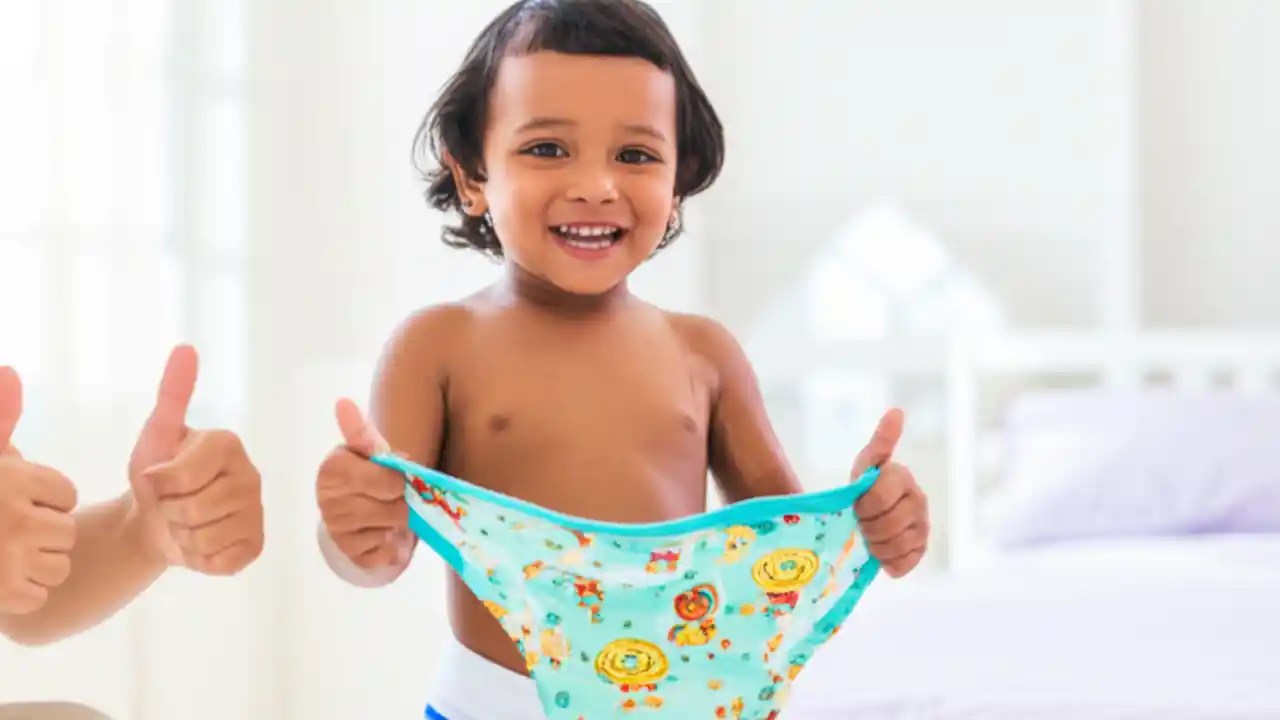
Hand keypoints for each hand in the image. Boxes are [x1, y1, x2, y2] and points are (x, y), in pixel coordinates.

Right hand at [0, 367, 75, 613]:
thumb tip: (9, 370)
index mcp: (12, 480)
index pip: (66, 495)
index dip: (42, 499)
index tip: (10, 499)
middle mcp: (15, 520)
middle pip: (66, 532)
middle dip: (41, 533)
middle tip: (2, 530)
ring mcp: (8, 561)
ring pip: (59, 565)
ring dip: (34, 565)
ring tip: (0, 554)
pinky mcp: (0, 596)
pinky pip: (37, 597)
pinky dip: (18, 594)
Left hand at [128, 346, 263, 574]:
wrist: (157, 523)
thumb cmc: (156, 475)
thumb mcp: (156, 435)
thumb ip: (172, 394)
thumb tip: (185, 347)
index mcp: (229, 444)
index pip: (179, 476)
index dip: (158, 485)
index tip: (159, 478)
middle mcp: (252, 475)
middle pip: (193, 509)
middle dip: (169, 512)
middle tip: (172, 504)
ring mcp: (257, 513)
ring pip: (204, 538)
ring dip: (182, 537)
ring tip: (184, 523)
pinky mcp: (256, 546)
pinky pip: (218, 561)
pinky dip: (199, 559)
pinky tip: (200, 543)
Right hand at [316, 399, 412, 569]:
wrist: (355, 516)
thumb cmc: (367, 477)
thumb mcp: (369, 452)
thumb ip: (363, 433)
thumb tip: (342, 403)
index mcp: (333, 470)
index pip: (388, 479)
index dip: (400, 480)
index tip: (398, 478)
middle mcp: (330, 501)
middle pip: (395, 505)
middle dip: (404, 501)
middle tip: (398, 497)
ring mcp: (338, 531)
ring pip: (393, 528)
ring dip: (400, 522)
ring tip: (390, 513)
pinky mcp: (351, 555)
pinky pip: (387, 553)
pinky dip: (393, 545)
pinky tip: (384, 534)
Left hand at [851, 409, 928, 577]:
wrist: (865, 517)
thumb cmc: (863, 487)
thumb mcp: (865, 464)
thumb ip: (880, 442)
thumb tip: (897, 411)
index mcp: (903, 477)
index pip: (879, 497)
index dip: (862, 507)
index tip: (856, 506)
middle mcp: (918, 500)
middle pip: (888, 524)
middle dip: (867, 527)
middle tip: (859, 524)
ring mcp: (923, 525)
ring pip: (897, 545)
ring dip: (876, 546)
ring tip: (868, 538)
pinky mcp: (922, 548)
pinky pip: (906, 562)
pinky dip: (889, 562)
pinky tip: (882, 553)